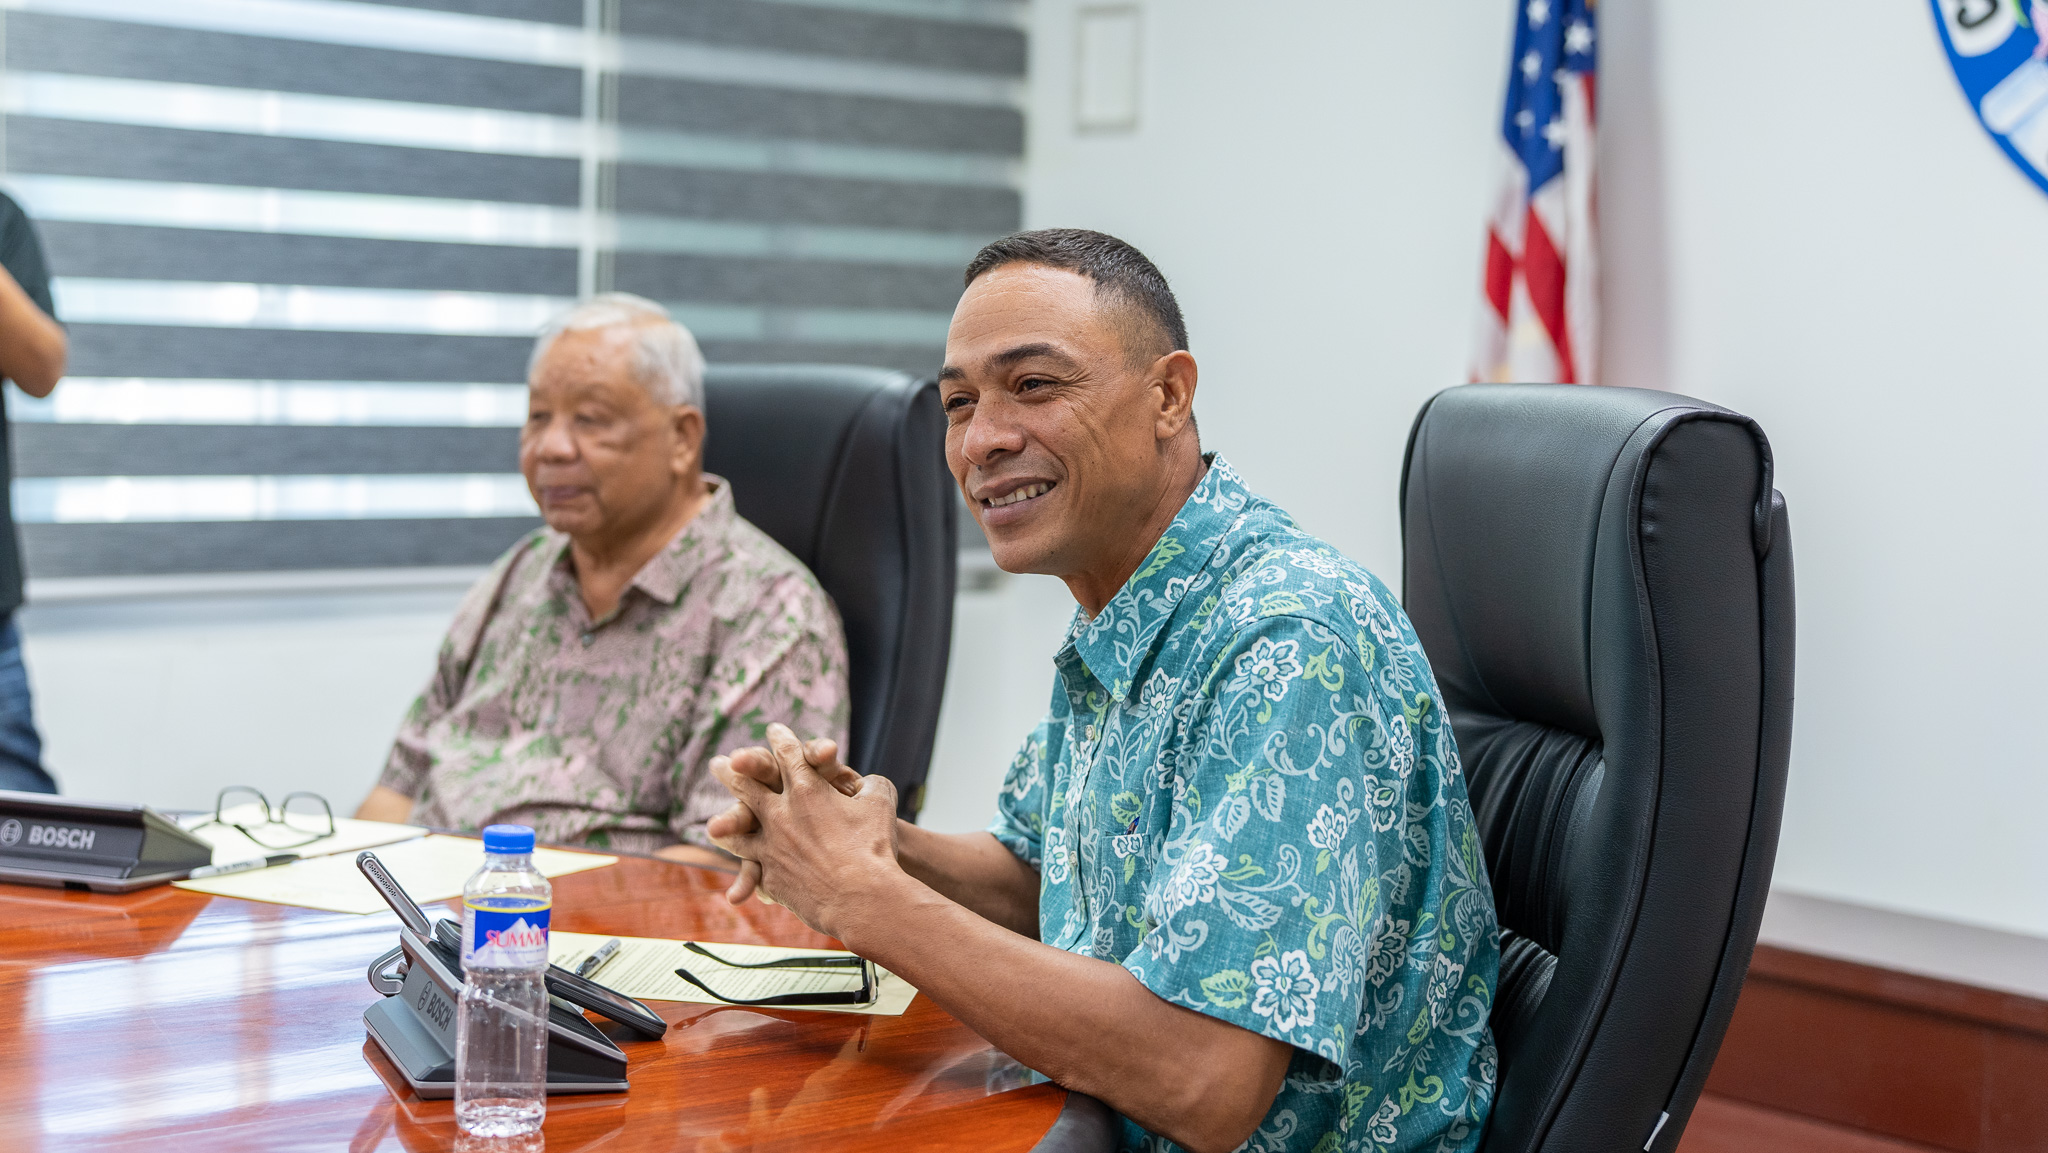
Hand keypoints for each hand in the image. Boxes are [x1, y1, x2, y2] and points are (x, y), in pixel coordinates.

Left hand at [708, 723, 901, 940]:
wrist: (862, 897)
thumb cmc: (875, 846)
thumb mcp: (881, 802)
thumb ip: (871, 786)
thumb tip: (869, 784)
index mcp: (807, 789)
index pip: (788, 755)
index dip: (781, 740)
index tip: (773, 731)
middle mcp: (781, 814)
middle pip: (747, 785)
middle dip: (734, 771)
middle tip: (721, 764)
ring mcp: (771, 846)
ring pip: (739, 829)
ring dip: (727, 822)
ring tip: (714, 825)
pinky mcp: (771, 877)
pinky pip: (755, 872)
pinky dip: (749, 877)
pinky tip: (740, 885)